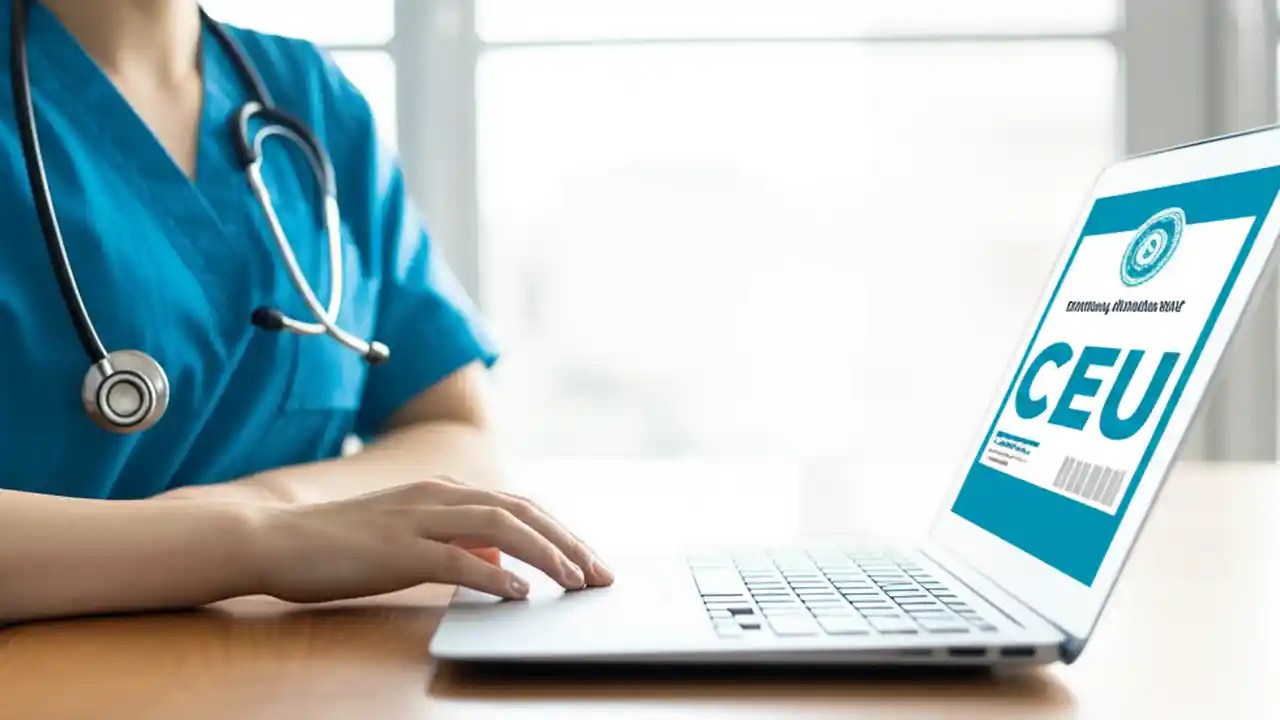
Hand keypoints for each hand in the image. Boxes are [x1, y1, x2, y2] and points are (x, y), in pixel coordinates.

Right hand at [249, 476, 612, 602]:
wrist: (275, 538)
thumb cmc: (340, 544)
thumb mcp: (409, 537)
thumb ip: (456, 543)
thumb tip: (499, 564)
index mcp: (443, 490)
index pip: (518, 506)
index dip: (560, 532)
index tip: (591, 560)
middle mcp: (437, 494)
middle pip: (521, 511)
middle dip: (568, 542)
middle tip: (601, 574)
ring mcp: (417, 518)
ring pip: (500, 527)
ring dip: (544, 554)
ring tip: (575, 581)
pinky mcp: (396, 548)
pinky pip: (456, 558)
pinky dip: (493, 575)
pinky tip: (520, 593)